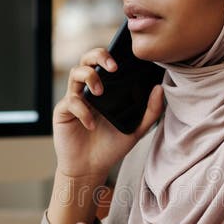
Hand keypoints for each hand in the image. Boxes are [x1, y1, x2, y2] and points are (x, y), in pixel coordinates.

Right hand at [53, 47, 163, 179]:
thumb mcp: (136, 130)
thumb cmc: (111, 147)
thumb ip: (149, 111)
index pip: (105, 63)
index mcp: (105, 90)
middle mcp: (88, 90)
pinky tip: (91, 125)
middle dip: (99, 56)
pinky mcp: (63, 111)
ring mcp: (74, 99)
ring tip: (100, 93)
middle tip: (112, 67)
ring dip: (89, 78)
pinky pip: (71, 102)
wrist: (90, 168)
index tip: (125, 59)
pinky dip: (82, 111)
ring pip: (76, 73)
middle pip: (87, 59)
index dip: (112, 55)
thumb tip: (159, 88)